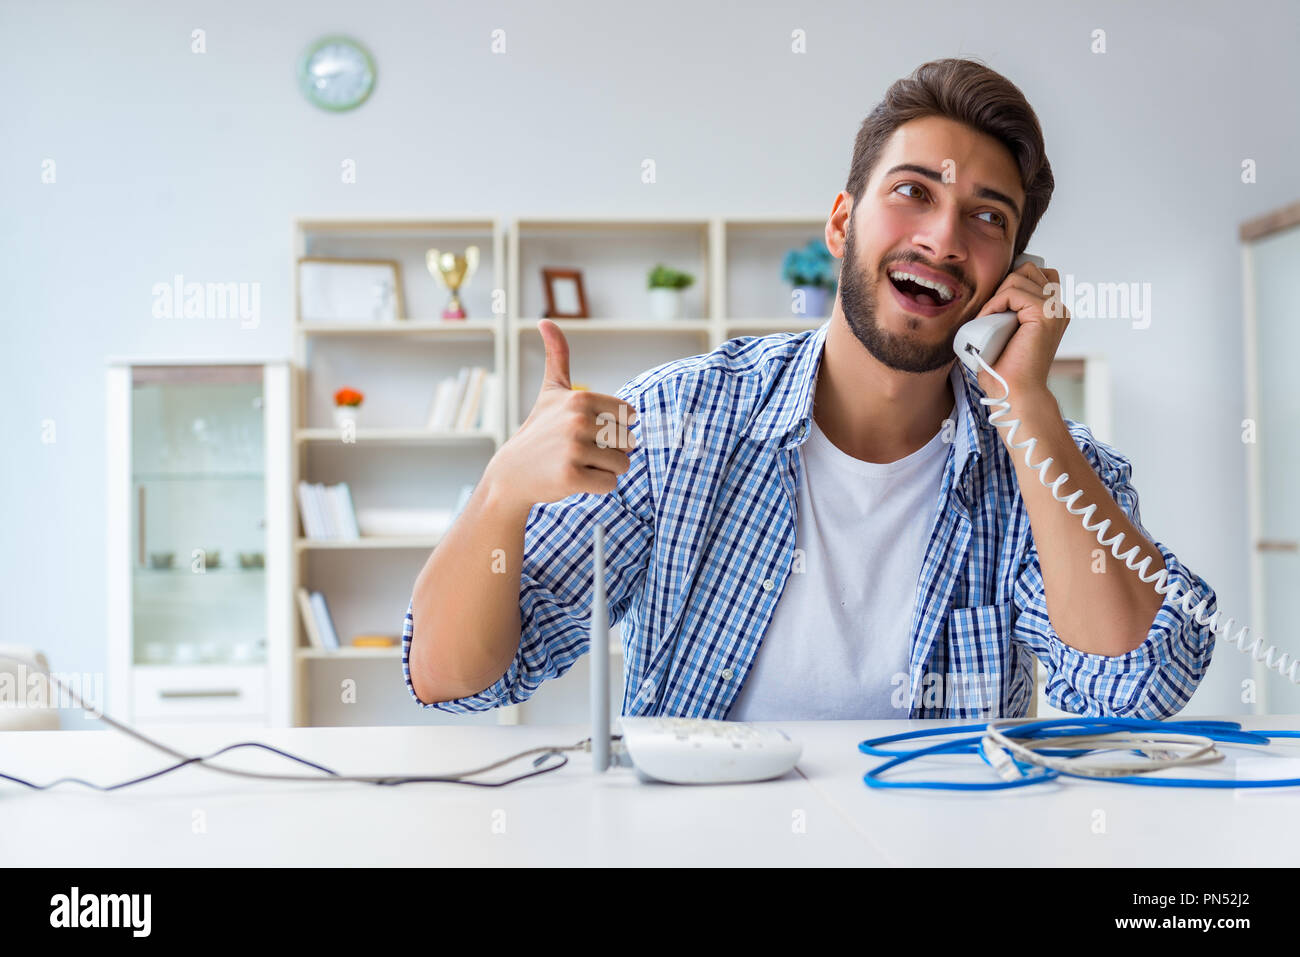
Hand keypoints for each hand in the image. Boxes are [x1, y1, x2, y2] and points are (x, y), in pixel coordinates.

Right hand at [484, 319, 638, 510]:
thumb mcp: (550, 392)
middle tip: (579, 452)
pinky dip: (597, 487)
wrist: (511, 474)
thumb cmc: (539, 431)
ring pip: (622, 465)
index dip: (614, 428)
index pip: (629, 417)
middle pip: (629, 442)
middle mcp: (577, 421)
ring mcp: (574, 449)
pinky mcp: (571, 476)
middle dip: (611, 451)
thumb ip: (557, 356)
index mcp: (580, 398)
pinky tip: (573, 480)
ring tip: (577, 464)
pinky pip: (610, 485)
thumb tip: (545, 320)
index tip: (587, 430)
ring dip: (604, 470)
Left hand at [973, 259, 1068, 399]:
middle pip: (1028, 270)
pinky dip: (994, 304)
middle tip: (990, 313)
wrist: (1013, 392)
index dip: (1011, 282)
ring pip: (1019, 277)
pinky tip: (987, 321)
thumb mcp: (1005, 330)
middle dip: (1003, 286)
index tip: (993, 305)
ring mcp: (1055, 310)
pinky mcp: (1046, 314)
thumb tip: (990, 288)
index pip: (1035, 274)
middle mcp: (1058, 308)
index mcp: (1052, 311)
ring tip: (988, 321)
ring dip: (996, 297)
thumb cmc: (1004, 368)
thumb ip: (1008, 308)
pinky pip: (1013, 292)